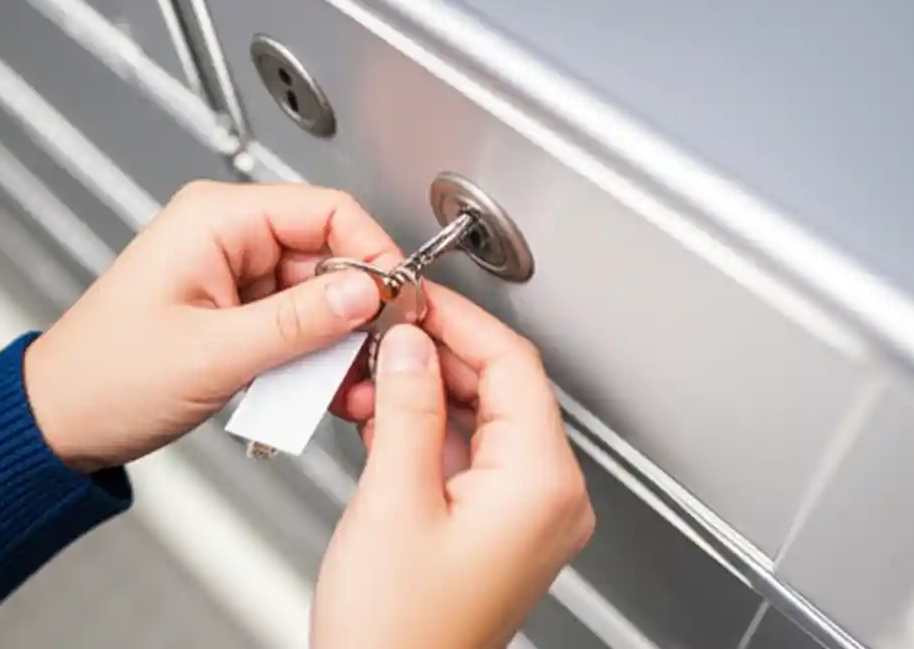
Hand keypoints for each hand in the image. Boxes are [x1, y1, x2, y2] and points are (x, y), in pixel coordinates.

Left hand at [24, 181, 402, 472]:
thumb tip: (367, 291)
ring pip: (321, 296)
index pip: (328, 210)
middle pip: (332, 255)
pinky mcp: (238, 311)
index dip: (374, 253)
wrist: (60, 420)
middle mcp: (228, 236)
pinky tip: (319, 390)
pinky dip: (315, 358)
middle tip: (379, 356)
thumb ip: (300, 320)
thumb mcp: (215, 352)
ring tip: (345, 385)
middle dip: (360, 311)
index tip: (399, 300)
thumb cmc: (106, 376)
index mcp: (217, 219)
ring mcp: (235, 274)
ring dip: (340, 343)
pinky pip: (298, 325)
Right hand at [313, 285, 595, 648]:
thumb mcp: (393, 498)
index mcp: (541, 483)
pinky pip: (468, 456)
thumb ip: (406, 406)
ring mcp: (526, 516)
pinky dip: (425, 432)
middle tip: (378, 334)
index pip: (514, 363)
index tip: (413, 298)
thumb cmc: (398, 633)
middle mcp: (548, 497)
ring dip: (422, 393)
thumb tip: (409, 345)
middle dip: (432, 357)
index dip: (458, 320)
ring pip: (480, 420)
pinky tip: (379, 419)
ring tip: (365, 379)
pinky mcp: (496, 530)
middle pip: (500, 388)